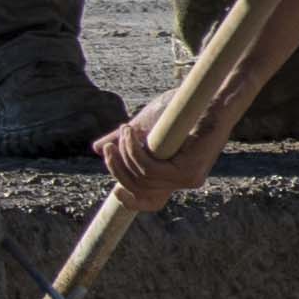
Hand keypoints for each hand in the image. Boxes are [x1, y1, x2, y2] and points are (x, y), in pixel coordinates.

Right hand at [91, 99, 227, 214]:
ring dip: (126, 153)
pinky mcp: (190, 172)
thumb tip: (95, 148)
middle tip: (108, 147)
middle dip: (117, 168)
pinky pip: (150, 170)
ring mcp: (188, 180)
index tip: (115, 192)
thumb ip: (124, 141)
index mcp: (174, 177)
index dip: (132, 202)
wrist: (203, 96)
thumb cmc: (178, 110)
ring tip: (124, 130)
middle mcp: (182, 182)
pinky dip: (135, 151)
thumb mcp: (143, 128)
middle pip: (139, 189)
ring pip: (143, 178)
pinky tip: (131, 133)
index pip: (152, 202)